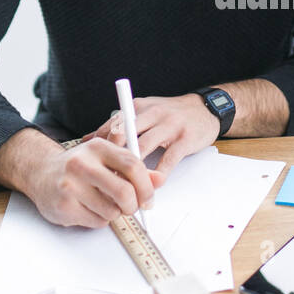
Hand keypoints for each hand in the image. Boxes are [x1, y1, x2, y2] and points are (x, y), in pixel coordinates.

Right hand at [23, 137, 162, 228]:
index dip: (146, 186)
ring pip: (111, 211)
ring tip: (103, 204)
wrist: (40, 172)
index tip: (149, 198)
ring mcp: (70, 185)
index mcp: (97, 147)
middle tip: (131, 207)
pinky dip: (99, 220)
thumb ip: (133, 169)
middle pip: (124, 192)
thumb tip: (159, 180)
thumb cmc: (78, 167)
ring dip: (114, 213)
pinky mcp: (63, 206)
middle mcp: (82, 163)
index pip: (133, 165)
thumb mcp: (105, 159)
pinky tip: (88, 208)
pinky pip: (96, 222)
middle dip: (133, 205)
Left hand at [84, 93, 220, 177]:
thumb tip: (88, 139)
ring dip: (134, 170)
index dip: (101, 148)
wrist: (205, 108)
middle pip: (124, 134)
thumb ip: (119, 125)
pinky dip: (159, 173)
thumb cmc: (171, 113)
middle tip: (106, 178)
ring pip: (144, 147)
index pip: (112, 126)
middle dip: (113, 158)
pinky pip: (168, 159)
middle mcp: (152, 113)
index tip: (94, 166)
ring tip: (126, 186)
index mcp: (138, 107)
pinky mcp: (185, 139)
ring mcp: (169, 125)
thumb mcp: (144, 112)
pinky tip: (153, 183)